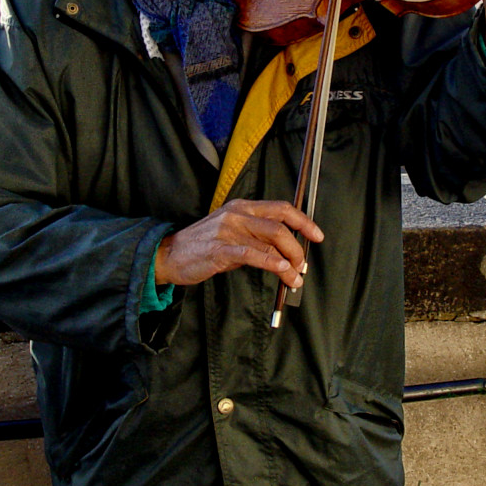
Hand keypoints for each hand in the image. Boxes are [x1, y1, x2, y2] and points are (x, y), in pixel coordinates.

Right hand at [154, 200, 323, 288]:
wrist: (169, 255)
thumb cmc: (202, 245)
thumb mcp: (230, 231)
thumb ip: (255, 236)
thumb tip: (284, 251)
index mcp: (242, 207)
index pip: (281, 208)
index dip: (303, 221)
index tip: (317, 235)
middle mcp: (237, 214)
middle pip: (280, 226)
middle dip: (297, 247)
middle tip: (302, 265)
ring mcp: (228, 230)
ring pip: (270, 242)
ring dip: (288, 263)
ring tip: (294, 278)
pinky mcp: (220, 250)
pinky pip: (252, 254)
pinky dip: (271, 262)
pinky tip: (281, 270)